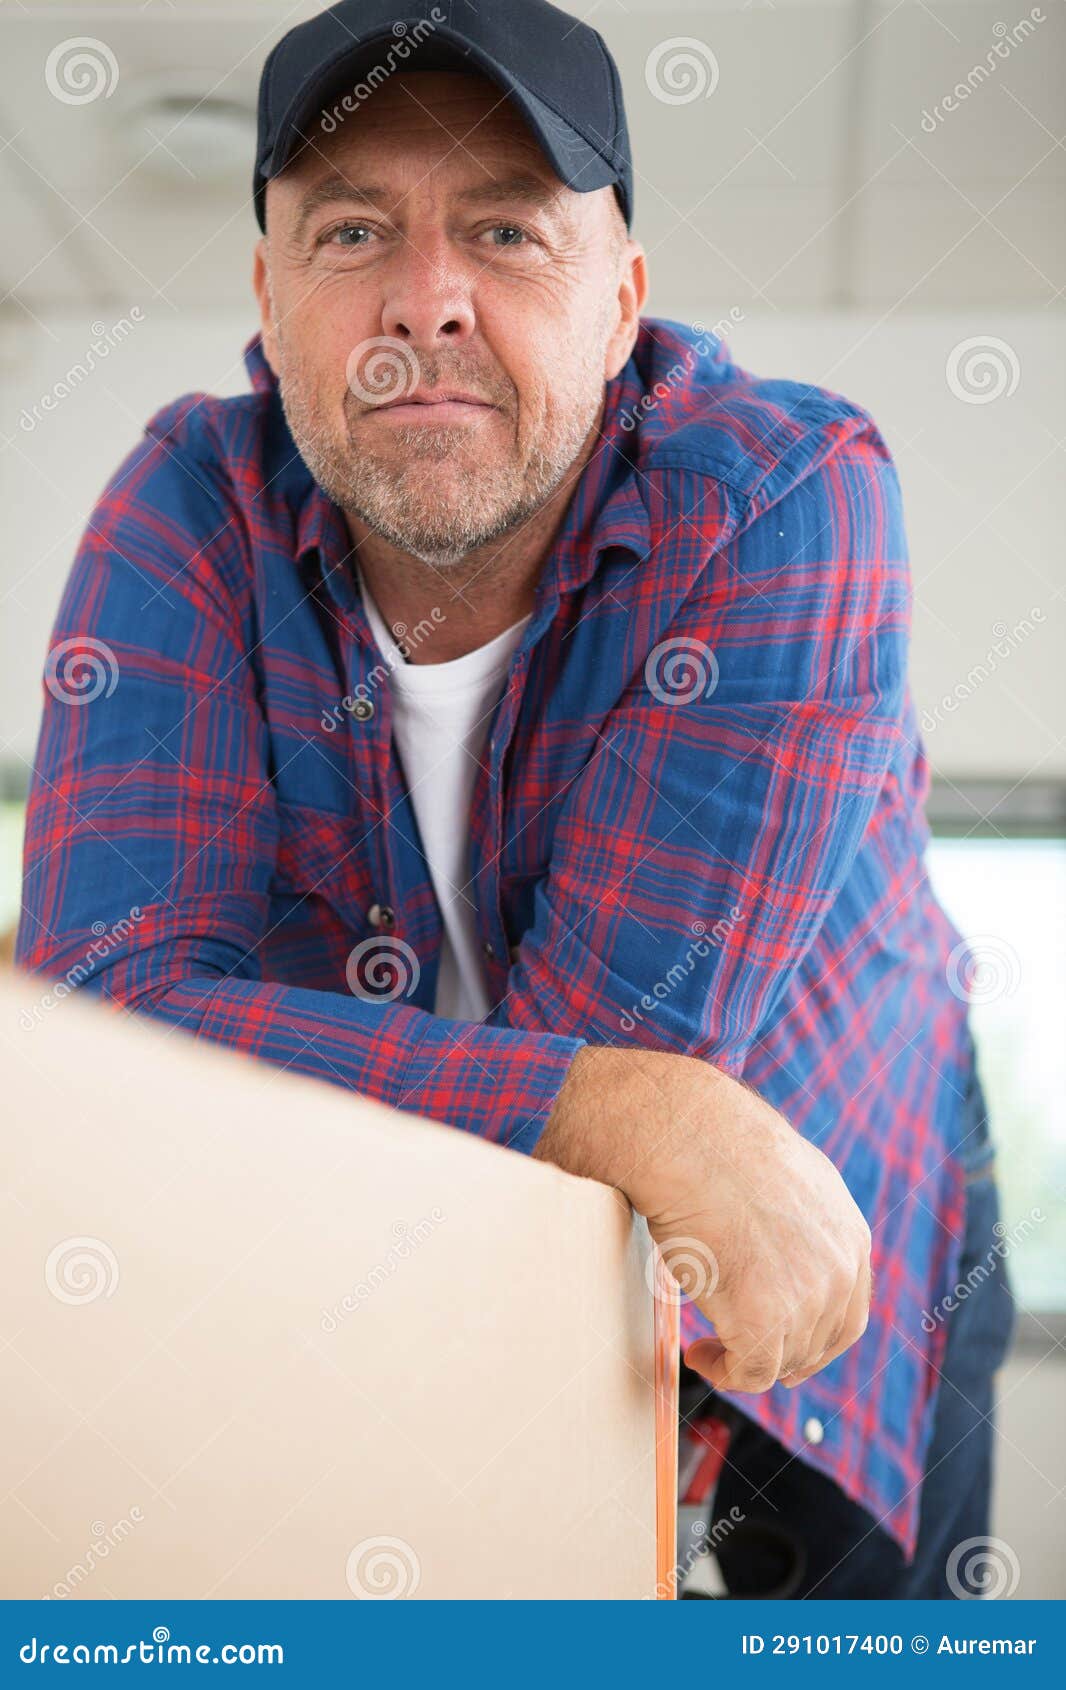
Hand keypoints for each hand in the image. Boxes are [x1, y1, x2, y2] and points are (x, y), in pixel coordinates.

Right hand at [537, 1045, 871, 1391]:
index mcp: (850, 1236)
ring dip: (744, 1360)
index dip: (813, 1339)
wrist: (687, 1139)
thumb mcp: (790, 1176)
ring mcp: (806, 1298)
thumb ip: (802, 1220)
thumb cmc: (718, 1146)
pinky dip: (724, 1372)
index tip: (782, 1347)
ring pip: (781, 1359)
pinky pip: (750, 1374)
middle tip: (735, 1348)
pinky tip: (697, 1352)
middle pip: (815, 1343)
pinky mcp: (764, 1322)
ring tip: (708, 1344)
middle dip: (777, 1352)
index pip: (847, 1314)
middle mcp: (839, 1270)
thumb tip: (781, 1245)